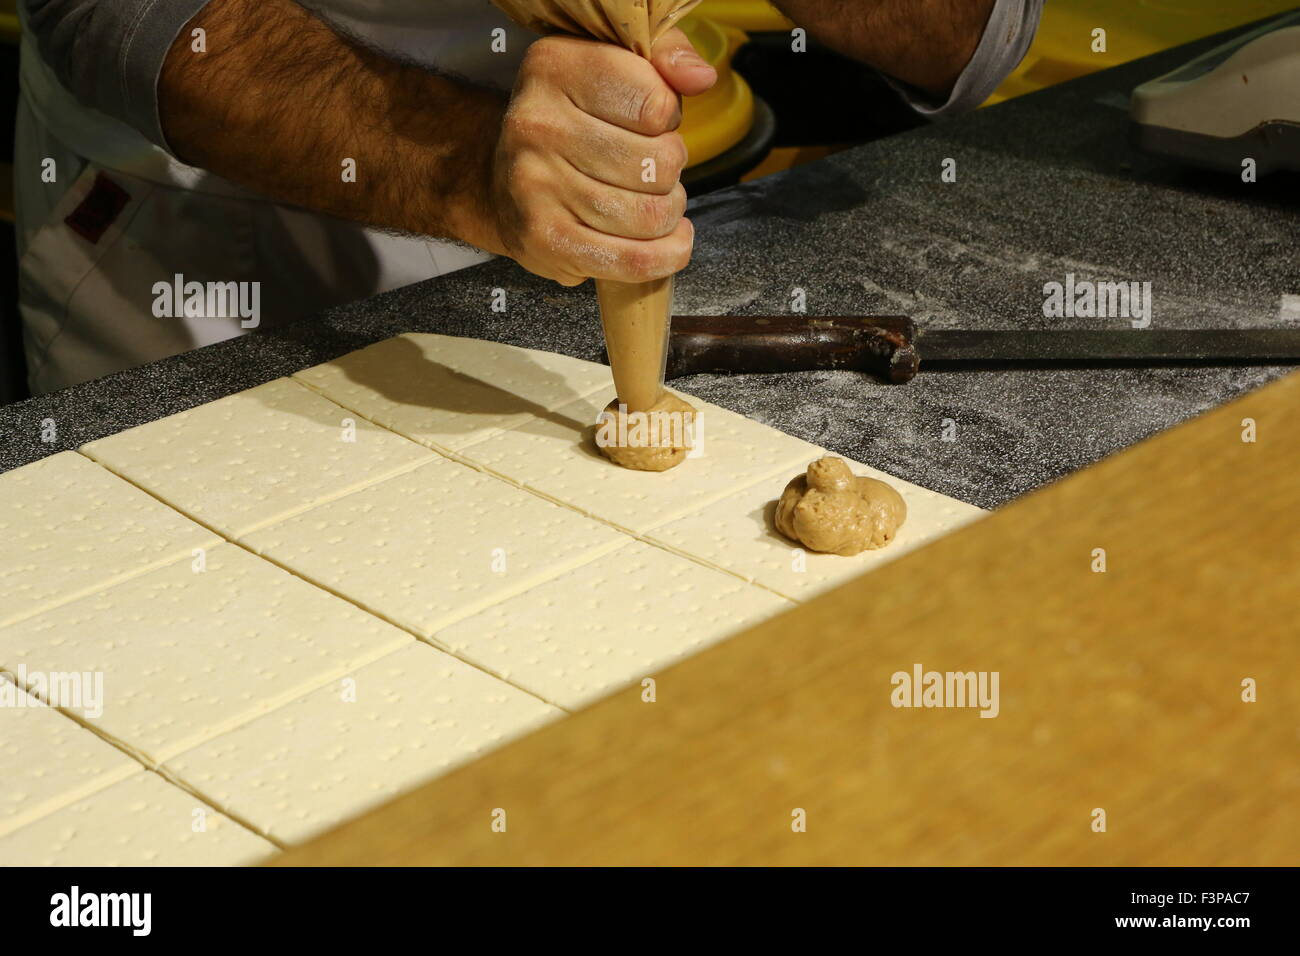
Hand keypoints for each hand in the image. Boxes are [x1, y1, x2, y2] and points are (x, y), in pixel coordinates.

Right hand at [483, 28, 717, 285]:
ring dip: (668, 213)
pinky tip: (669, 242)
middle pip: (659, 163)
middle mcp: (538, 125)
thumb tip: (700, 76)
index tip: (651, 120)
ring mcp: (538, 187)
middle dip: (671, 171)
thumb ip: (664, 55)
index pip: (657, 102)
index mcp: (556, 68)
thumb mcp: (612, 65)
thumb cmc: (572, 121)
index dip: (669, 117)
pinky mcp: (546, 241)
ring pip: (651, 214)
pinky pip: (632, 260)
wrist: (503, 179)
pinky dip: (665, 256)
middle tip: (651, 168)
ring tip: (651, 201)